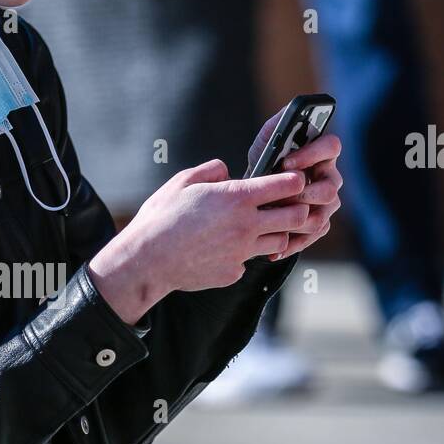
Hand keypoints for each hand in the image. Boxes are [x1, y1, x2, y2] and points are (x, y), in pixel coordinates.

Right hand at [88, 158, 313, 320]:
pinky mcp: (233, 272)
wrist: (146, 260)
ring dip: (274, 233)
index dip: (295, 180)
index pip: (288, 185)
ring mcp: (242, 252)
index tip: (291, 180)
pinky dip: (243, 255)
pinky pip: (249, 261)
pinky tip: (222, 250)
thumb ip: (211, 171)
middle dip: (297, 209)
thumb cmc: (161, 217)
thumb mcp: (183, 182)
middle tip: (282, 207)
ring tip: (253, 229)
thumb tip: (227, 172)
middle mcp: (246, 225)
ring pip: (281, 241)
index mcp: (237, 198)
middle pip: (297, 216)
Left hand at [247, 114, 342, 260]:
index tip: (287, 161)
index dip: (312, 153)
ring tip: (275, 223)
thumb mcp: (265, 145)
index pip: (332, 146)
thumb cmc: (264, 166)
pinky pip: (313, 236)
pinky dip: (293, 243)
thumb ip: (276, 128)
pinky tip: (276, 249)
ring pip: (323, 215)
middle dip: (304, 194)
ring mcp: (327, 203)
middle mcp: (330, 177)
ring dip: (297, 221)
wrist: (256, 199)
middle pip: (331, 187)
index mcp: (321, 154)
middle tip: (279, 199)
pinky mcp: (320, 225)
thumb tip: (288, 112)